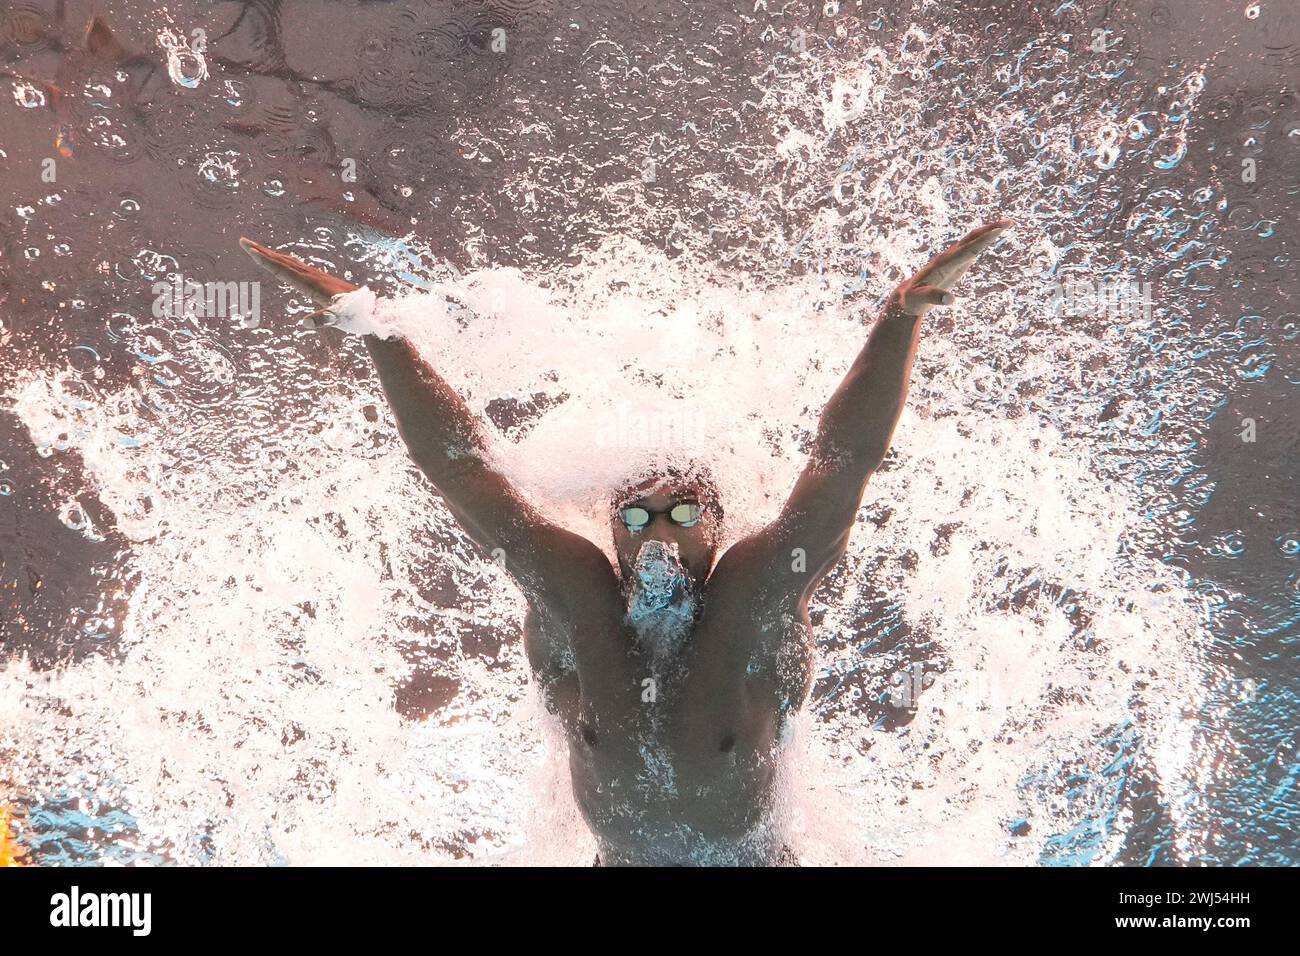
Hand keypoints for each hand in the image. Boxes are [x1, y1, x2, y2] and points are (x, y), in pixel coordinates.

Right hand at [239, 237, 358, 322]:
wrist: (372, 311)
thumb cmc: (355, 317)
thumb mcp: (338, 320)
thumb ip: (323, 320)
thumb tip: (304, 324)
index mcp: (312, 284)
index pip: (283, 270)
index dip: (265, 260)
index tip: (249, 249)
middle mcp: (313, 277)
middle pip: (283, 261)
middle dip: (262, 252)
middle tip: (243, 241)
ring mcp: (318, 277)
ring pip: (290, 262)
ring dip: (273, 255)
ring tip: (257, 249)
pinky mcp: (322, 281)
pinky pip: (299, 268)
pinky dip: (286, 262)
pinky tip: (285, 263)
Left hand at [891, 219, 1011, 315]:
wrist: (905, 297)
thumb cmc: (912, 299)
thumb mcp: (920, 300)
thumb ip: (935, 298)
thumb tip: (950, 300)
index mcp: (943, 264)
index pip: (967, 250)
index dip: (982, 241)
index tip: (998, 231)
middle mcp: (948, 257)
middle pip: (971, 239)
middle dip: (990, 230)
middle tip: (1009, 222)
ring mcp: (951, 259)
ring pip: (972, 241)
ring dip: (988, 232)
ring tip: (1006, 225)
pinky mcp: (954, 264)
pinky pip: (971, 249)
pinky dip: (982, 241)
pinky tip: (991, 237)